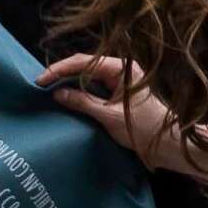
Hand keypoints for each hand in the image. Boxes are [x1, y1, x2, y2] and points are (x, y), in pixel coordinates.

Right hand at [40, 54, 207, 184]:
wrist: (167, 145)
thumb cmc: (143, 129)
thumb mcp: (109, 116)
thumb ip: (83, 102)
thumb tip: (57, 93)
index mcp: (121, 68)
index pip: (83, 62)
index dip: (59, 70)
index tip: (40, 80)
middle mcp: (120, 69)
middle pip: (83, 66)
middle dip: (61, 74)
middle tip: (39, 85)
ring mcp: (119, 81)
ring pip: (87, 76)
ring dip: (68, 82)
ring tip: (47, 89)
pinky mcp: (117, 93)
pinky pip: (93, 87)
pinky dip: (78, 91)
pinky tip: (64, 96)